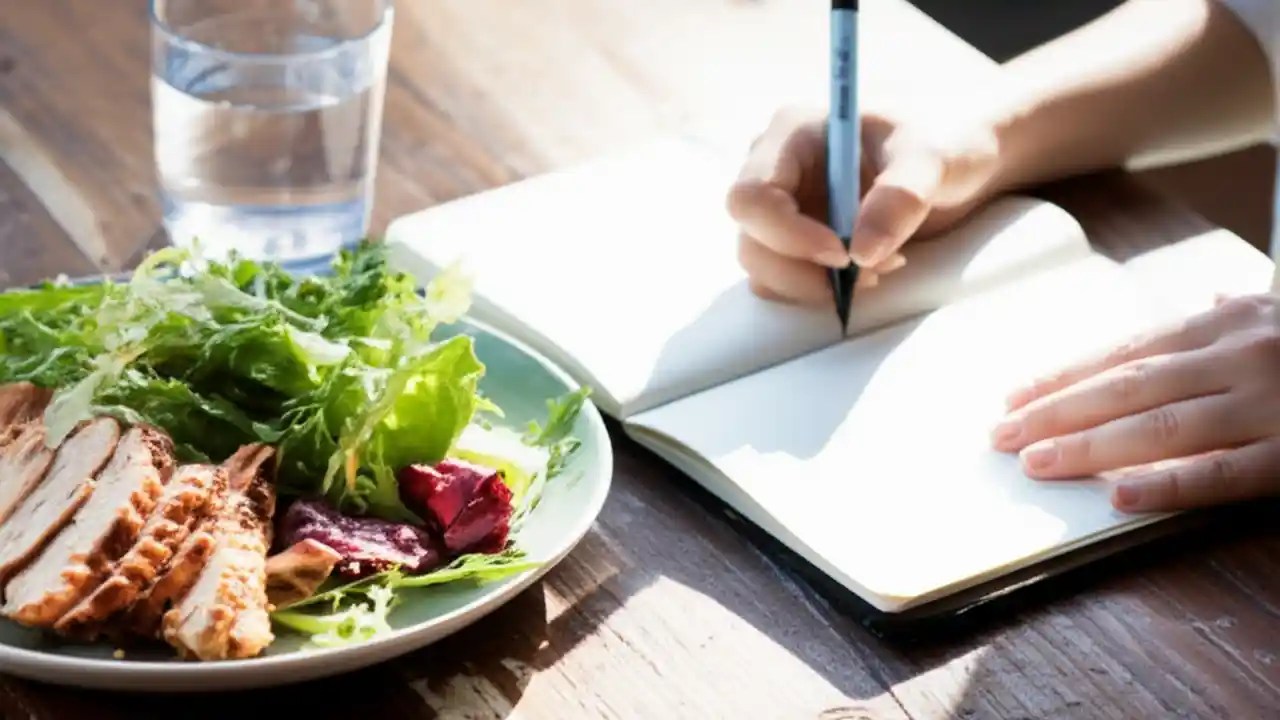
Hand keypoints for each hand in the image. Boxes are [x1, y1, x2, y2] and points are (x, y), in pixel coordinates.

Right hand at [725, 105, 1001, 304]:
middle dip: (805, 271)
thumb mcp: (931, 160)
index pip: (753, 196)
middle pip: (751, 241)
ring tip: (878, 270)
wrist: (953, 168)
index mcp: (792, 134)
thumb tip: (861, 252)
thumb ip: (901, 196)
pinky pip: (780, 282)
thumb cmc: (937, 146)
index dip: (787, 235)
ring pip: (761, 269)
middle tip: (871, 273)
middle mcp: (772, 171)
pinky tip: (865, 271)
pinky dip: (819, 290)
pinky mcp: (789, 242)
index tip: (843, 253)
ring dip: (815, 285)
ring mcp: (777, 210)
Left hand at [992, 294, 1279, 512]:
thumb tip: (1210, 301)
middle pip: (1127, 387)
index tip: (1014, 399)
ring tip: (1035, 463)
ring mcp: (1268, 405)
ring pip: (1161, 426)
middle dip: (1057, 412)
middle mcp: (1238, 357)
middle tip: (1001, 435)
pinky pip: (1224, 473)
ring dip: (1089, 446)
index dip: (1065, 377)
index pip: (1127, 352)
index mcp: (1228, 326)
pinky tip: (1119, 496)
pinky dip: (1168, 486)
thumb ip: (1239, 320)